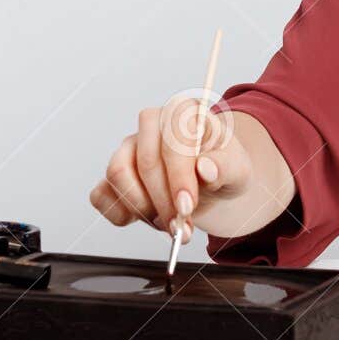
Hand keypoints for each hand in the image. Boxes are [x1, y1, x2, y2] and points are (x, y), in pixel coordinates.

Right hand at [88, 97, 252, 239]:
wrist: (213, 184)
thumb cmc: (223, 170)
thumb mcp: (238, 170)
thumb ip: (226, 167)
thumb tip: (206, 169)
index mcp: (183, 112)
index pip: (172, 142)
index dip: (178, 177)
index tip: (187, 206)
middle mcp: (152, 124)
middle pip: (143, 161)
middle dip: (162, 202)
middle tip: (180, 227)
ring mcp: (129, 147)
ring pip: (117, 174)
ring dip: (142, 208)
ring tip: (168, 222)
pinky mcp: (115, 174)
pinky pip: (101, 194)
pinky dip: (120, 214)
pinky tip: (147, 219)